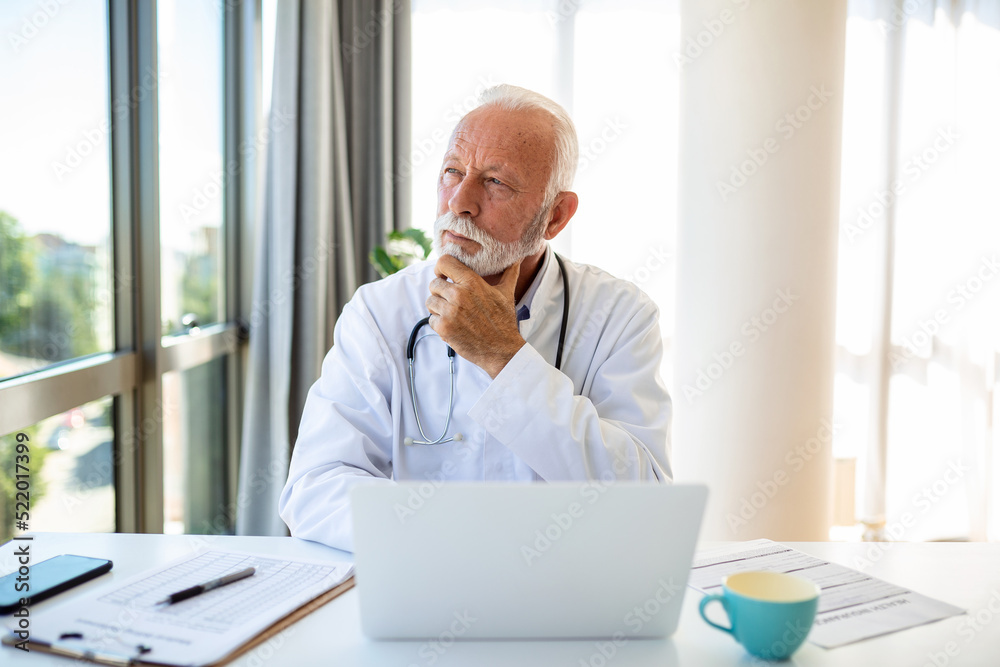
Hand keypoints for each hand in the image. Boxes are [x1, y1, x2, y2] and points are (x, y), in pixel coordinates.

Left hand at [426, 255, 525, 377]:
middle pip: (433, 284)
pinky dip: (439, 324)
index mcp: (472, 282)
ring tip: (453, 315)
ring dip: (438, 308)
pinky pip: (431, 319)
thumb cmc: (503, 321)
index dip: (440, 268)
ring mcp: (450, 312)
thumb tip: (517, 259)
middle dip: (440, 292)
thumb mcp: (506, 293)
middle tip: (452, 301)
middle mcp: (459, 295)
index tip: (444, 276)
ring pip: (430, 302)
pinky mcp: (444, 328)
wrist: (501, 350)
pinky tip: (453, 326)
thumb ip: (509, 273)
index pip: (444, 262)